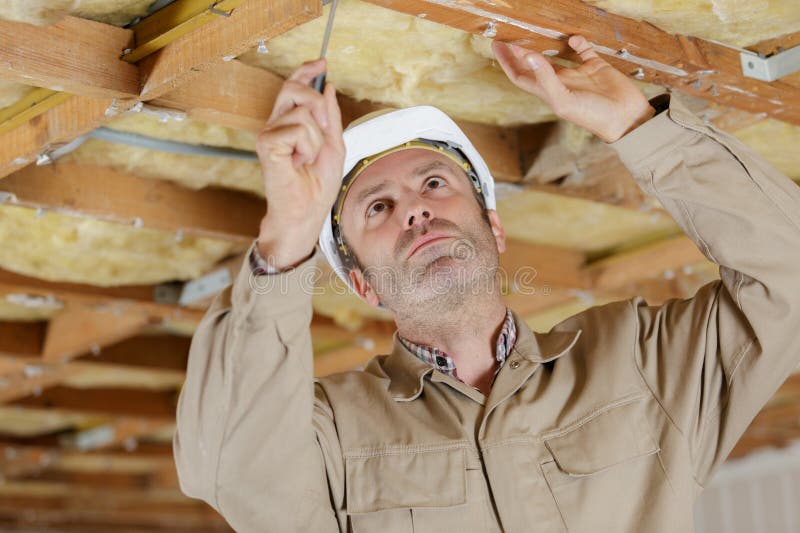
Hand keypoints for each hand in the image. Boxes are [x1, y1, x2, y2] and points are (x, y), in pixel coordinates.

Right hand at [255, 59, 344, 268]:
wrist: (307, 211)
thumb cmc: (317, 185)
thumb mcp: (334, 145)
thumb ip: (330, 116)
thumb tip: (328, 85)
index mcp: (289, 123)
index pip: (292, 87)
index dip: (305, 71)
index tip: (322, 62)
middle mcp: (275, 124)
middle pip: (294, 88)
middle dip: (317, 104)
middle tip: (324, 130)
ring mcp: (268, 133)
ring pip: (303, 112)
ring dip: (316, 139)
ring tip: (308, 158)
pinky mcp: (267, 144)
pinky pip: (298, 130)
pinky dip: (308, 148)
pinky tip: (299, 163)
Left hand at [492, 35, 654, 142]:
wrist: (625, 119)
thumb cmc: (593, 117)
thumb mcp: (564, 100)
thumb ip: (546, 78)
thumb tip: (529, 56)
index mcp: (548, 93)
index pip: (521, 75)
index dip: (507, 61)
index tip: (497, 44)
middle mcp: (560, 82)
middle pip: (534, 63)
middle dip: (520, 50)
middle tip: (509, 31)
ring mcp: (577, 74)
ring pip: (557, 54)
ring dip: (546, 43)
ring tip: (534, 28)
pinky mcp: (595, 66)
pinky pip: (583, 50)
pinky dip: (578, 41)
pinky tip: (574, 37)